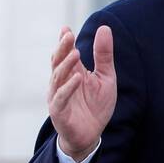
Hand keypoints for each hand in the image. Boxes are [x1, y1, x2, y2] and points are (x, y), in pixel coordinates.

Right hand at [49, 24, 116, 162]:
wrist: (91, 135)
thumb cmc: (96, 106)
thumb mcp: (106, 77)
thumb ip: (103, 55)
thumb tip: (104, 28)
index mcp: (72, 72)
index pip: (65, 53)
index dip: (64, 42)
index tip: (66, 28)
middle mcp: (61, 82)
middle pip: (58, 62)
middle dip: (63, 48)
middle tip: (68, 35)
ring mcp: (58, 96)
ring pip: (58, 77)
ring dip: (65, 65)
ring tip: (75, 53)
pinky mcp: (59, 111)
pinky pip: (61, 98)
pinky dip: (68, 88)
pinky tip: (77, 78)